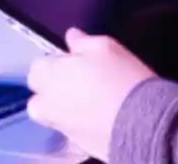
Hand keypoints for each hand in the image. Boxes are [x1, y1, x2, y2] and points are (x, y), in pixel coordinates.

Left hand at [26, 28, 156, 161]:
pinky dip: (77, 121)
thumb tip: (71, 36)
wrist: (140, 123)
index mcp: (49, 75)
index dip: (55, 62)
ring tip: (88, 100)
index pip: (37, 66)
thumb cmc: (121, 77)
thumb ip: (82, 42)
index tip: (74, 61)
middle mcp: (47, 102)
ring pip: (52, 114)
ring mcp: (59, 125)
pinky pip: (69, 127)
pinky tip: (97, 115)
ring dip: (62, 105)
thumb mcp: (106, 47)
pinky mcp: (75, 142)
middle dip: (52, 87)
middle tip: (78, 81)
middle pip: (39, 95)